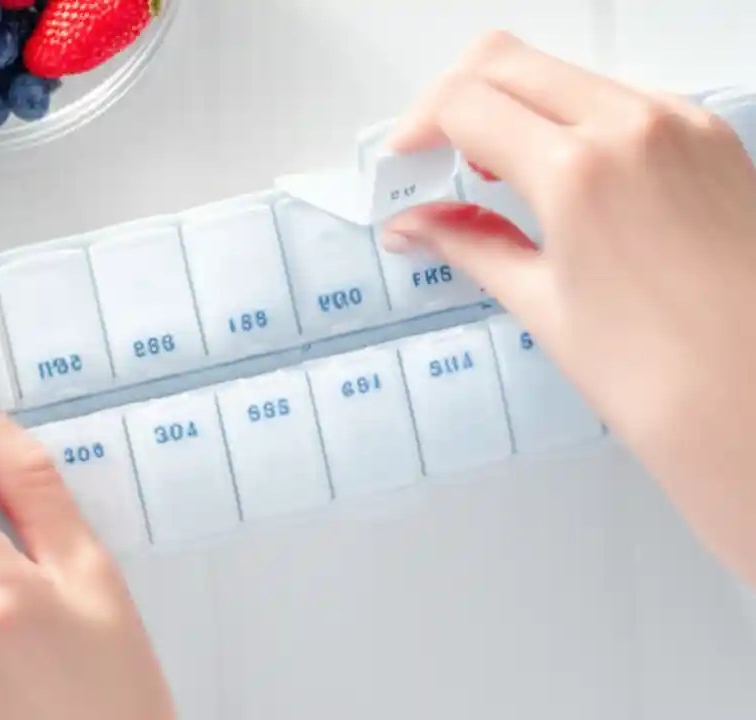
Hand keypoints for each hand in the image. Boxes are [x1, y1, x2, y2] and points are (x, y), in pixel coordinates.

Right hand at [384, 31, 755, 584]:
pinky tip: (562, 182)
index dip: (417, 127)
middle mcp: (636, 128)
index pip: (466, 102)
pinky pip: (623, 102)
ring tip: (497, 177)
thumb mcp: (543, 307)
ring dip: (516, 108)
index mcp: (580, 171)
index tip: (406, 160)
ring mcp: (682, 126)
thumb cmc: (671, 380)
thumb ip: (471, 246)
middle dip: (456, 102)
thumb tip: (417, 227)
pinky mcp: (713, 140)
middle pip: (508, 63)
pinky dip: (575, 123)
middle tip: (436, 158)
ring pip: (566, 75)